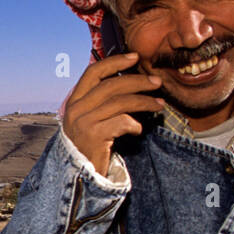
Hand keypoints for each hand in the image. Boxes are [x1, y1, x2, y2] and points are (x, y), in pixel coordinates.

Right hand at [61, 52, 164, 175]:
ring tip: (159, 104)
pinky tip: (138, 130)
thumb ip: (101, 102)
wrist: (78, 176)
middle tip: (157, 82)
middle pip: (111, 85)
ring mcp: (83, 122)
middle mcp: (76, 108)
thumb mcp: (90, 120)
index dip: (115, 62)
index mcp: (75, 100)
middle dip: (137, 81)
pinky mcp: (93, 136)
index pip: (93, 72)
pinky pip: (121, 122)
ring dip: (143, 101)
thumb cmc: (89, 146)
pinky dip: (134, 124)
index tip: (135, 57)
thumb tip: (129, 81)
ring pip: (119, 102)